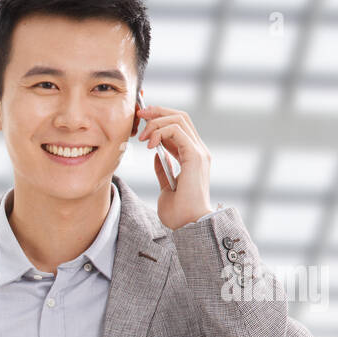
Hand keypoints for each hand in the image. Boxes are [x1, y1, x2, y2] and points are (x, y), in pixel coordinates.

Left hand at [136, 105, 212, 229]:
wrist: (189, 225)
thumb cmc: (179, 214)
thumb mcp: (167, 188)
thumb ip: (164, 171)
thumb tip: (157, 157)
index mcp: (192, 157)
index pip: (179, 127)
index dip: (160, 118)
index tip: (141, 120)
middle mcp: (198, 151)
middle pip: (180, 117)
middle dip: (158, 111)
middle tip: (139, 114)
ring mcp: (199, 152)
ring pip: (179, 119)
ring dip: (156, 122)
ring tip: (142, 136)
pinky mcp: (195, 156)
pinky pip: (177, 131)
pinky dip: (160, 132)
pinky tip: (149, 144)